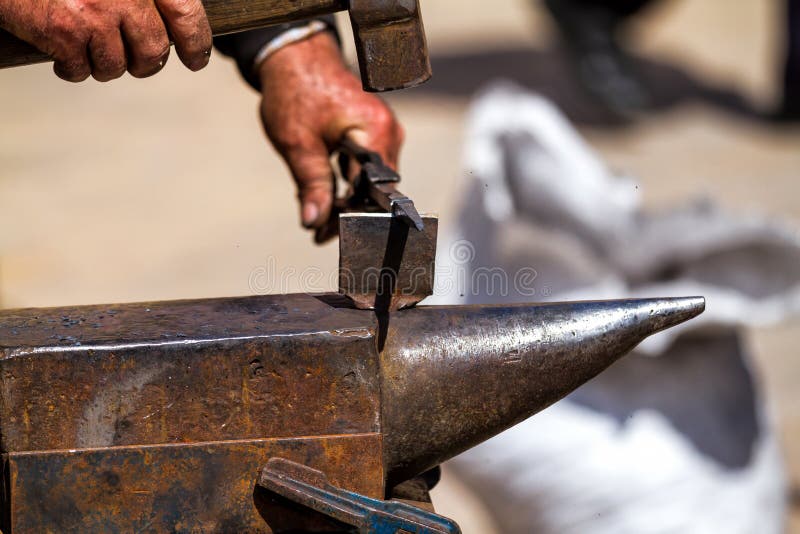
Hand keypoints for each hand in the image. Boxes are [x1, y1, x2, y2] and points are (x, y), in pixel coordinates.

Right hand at [0, 0, 211, 80]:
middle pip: (154, 50)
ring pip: (117, 65)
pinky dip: (70, 68)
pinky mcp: (66, 31)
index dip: (196, 43)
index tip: (195, 59)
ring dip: (103, 64)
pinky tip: (61, 51)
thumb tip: (172, 31)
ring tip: (87, 46)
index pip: (186, 13)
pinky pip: (81, 71)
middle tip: (135, 61)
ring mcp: (96, 12)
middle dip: (144, 63)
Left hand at [258, 31, 403, 229]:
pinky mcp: (377, 135)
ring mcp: (386, 134)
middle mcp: (390, 133)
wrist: (296, 57)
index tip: (328, 235)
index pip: (373, 191)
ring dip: (346, 199)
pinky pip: (367, 170)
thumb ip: (311, 185)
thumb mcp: (298, 143)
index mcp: (376, 133)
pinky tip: (326, 193)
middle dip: (347, 212)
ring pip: (371, 183)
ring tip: (318, 216)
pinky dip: (347, 183)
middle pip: (375, 190)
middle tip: (318, 232)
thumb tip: (314, 223)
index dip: (352, 216)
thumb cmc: (296, 92)